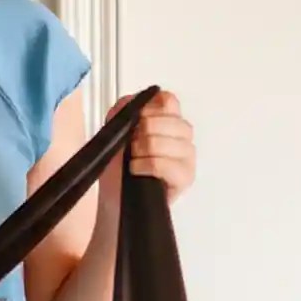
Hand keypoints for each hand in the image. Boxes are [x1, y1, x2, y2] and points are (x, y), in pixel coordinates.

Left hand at [100, 88, 196, 211]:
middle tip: (131, 144)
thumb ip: (122, 110)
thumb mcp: (113, 132)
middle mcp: (181, 137)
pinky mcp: (185, 177)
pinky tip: (137, 170)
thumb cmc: (117, 169)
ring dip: (142, 149)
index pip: (169, 101)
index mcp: (167, 122)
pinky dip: (145, 165)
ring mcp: (186, 157)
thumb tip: (132, 101)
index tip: (137, 118)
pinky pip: (165, 164)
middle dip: (143, 130)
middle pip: (170, 120)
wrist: (113, 199)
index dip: (151, 107)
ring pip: (167, 141)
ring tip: (133, 159)